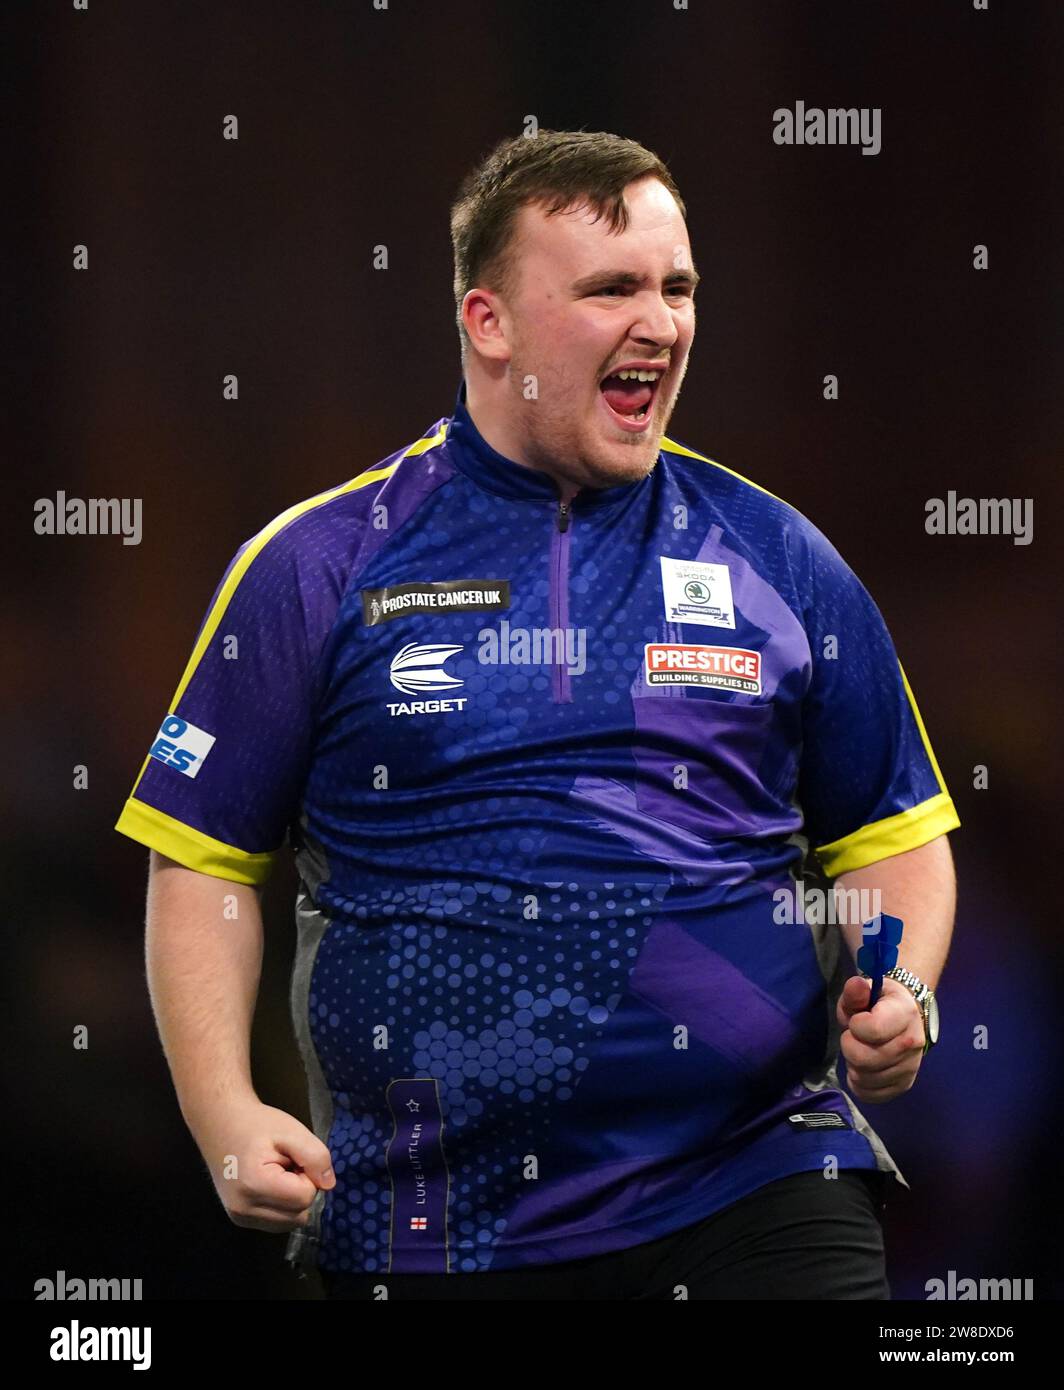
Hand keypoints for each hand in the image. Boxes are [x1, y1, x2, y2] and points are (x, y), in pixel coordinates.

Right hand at [191, 1099, 335, 1232]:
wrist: (221, 1123)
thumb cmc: (257, 1124)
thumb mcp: (292, 1131)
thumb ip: (315, 1156)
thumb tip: (329, 1185)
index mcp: (254, 1185)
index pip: (305, 1198)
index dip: (308, 1176)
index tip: (293, 1158)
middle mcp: (243, 1208)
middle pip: (298, 1215)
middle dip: (301, 1190)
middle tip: (287, 1165)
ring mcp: (239, 1217)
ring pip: (289, 1223)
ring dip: (292, 1201)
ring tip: (277, 1174)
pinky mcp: (239, 1219)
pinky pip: (277, 1223)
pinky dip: (281, 1207)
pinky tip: (270, 1185)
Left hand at [837, 975, 925, 1103]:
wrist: (905, 1015)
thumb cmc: (879, 1003)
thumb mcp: (865, 990)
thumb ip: (855, 990)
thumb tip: (856, 985)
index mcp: (905, 1014)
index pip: (872, 1029)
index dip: (855, 1025)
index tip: (857, 1020)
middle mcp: (913, 1043)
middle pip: (864, 1059)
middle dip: (850, 1046)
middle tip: (854, 1037)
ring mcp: (910, 1067)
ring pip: (865, 1078)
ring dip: (854, 1065)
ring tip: (861, 1050)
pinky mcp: (904, 1085)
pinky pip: (871, 1095)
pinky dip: (859, 1084)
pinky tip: (862, 1069)